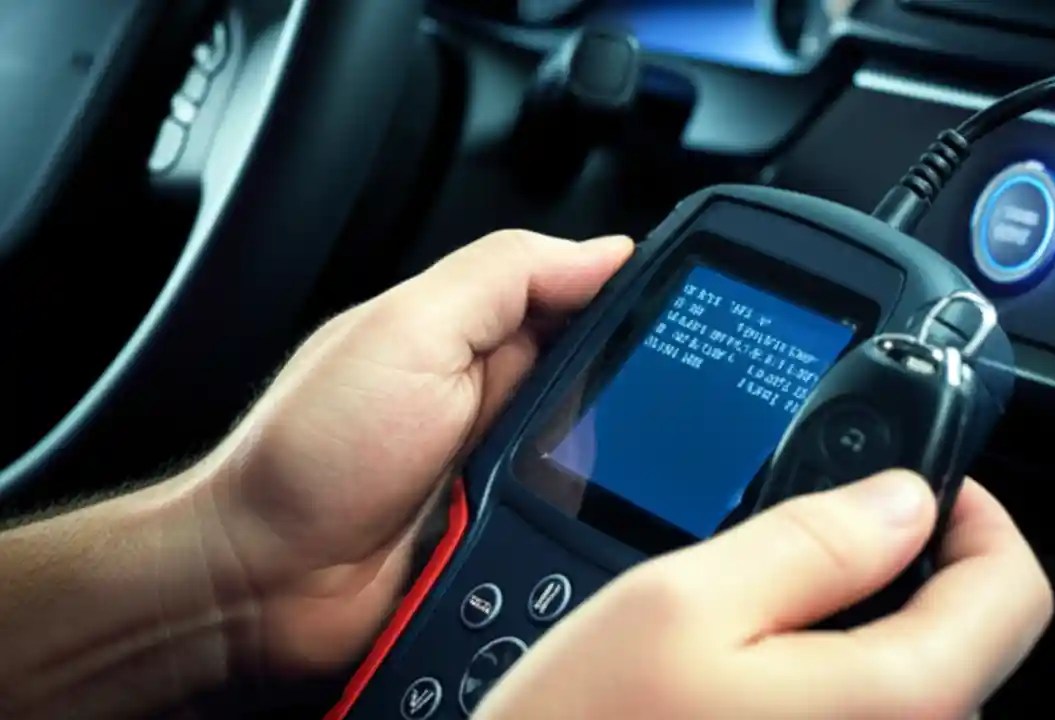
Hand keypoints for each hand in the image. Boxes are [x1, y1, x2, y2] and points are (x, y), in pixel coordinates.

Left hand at [190, 230, 633, 676]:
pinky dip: (593, 530)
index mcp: (479, 334)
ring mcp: (508, 473)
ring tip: (605, 484)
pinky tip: (594, 531)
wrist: (260, 583)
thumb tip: (605, 250)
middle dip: (638, 401)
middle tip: (644, 420)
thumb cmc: (310, 453)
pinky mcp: (512, 539)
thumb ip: (504, 276)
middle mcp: (499, 399)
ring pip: (608, 463)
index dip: (640, 304)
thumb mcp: (407, 329)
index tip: (689, 320)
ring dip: (615, 475)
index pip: (589, 299)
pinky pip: (581, 527)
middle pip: (611, 384)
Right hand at [476, 471, 1052, 719]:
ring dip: (865, 628)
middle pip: (970, 640)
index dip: (976, 516)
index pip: (1014, 591)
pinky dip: (835, 682)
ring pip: (917, 684)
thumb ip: (812, 541)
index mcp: (896, 704)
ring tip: (764, 619)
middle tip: (815, 544)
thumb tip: (905, 500)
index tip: (923, 485)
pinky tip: (751, 682)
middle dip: (912, 572)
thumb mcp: (683, 604)